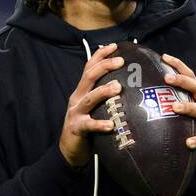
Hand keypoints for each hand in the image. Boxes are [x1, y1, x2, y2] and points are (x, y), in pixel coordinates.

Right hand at [58, 43, 124, 167]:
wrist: (69, 150)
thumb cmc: (87, 128)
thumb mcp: (94, 108)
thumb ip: (104, 97)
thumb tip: (126, 87)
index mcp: (82, 91)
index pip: (89, 67)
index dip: (100, 55)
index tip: (114, 46)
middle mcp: (78, 98)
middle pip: (89, 77)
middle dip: (104, 66)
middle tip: (121, 61)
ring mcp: (76, 113)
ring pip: (89, 98)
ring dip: (103, 91)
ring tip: (117, 87)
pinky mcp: (77, 128)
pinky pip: (89, 125)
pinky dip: (99, 124)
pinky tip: (111, 124)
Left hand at [161, 52, 195, 166]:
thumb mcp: (190, 112)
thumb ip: (176, 104)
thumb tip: (149, 99)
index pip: (190, 76)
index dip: (179, 65)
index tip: (164, 57)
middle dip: (182, 81)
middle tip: (166, 78)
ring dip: (188, 107)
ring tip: (175, 107)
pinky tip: (189, 142)